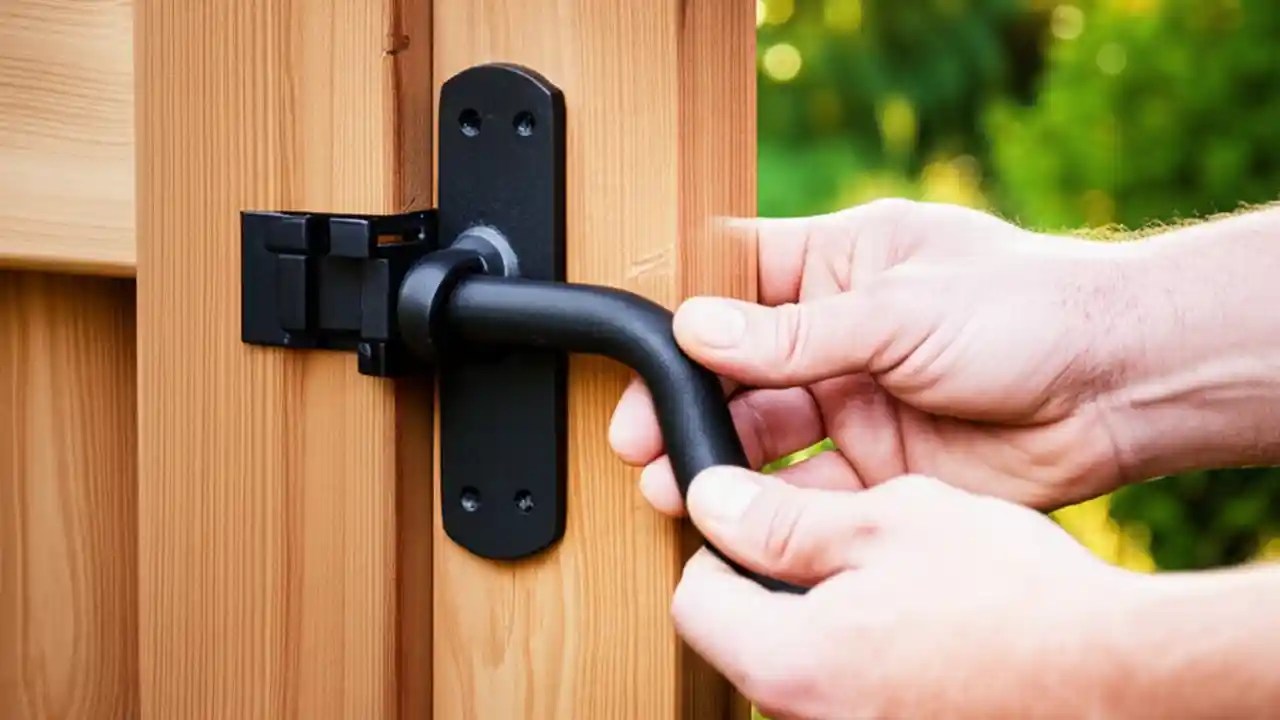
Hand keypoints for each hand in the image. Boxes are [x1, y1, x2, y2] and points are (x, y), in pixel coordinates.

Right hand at [611, 199, 1134, 510]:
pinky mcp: (880, 466)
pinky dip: (771, 506)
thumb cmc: (1028, 310)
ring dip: (718, 457)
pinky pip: (809, 488)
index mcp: (842, 264)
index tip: (641, 348)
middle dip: (685, 400)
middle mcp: (840, 334)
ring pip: (764, 432)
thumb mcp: (901, 311)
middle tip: (640, 434)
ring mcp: (858, 401)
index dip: (686, 311)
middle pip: (738, 366)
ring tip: (672, 484)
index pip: (739, 276)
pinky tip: (735, 518)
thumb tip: (697, 328)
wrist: (1120, 389)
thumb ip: (796, 332)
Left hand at [673, 469, 1141, 718]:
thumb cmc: (1015, 599)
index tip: (755, 521)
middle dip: (772, 587)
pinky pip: (846, 696)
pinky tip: (919, 631)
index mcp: (788, 661)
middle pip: (742, 640)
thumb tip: (713, 501)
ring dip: (824, 622)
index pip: (693, 601)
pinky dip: (865, 660)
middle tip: (837, 548)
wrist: (1119, 681)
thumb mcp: (889, 522)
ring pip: (798, 667)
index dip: (720, 548)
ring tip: (894, 590)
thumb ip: (783, 520)